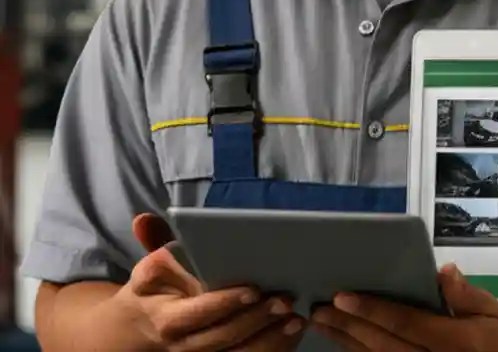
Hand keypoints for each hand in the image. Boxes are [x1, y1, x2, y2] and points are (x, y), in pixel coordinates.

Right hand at [121, 212, 307, 350]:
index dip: (225, 302)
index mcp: (166, 317)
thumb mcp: (152, 267)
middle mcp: (182, 343)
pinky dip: (271, 349)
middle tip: (285, 300)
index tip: (253, 289)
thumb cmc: (157, 290)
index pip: (197, 312)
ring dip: (269, 339)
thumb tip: (144, 220)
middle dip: (255, 319)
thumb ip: (155, 244)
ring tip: (295, 319)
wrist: (139, 328)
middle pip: (221, 337)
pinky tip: (292, 333)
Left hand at [311, 264, 497, 351]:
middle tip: (319, 308)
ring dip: (345, 342)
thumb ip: (466, 294)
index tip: (344, 297)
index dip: (372, 310)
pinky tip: (342, 343)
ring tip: (321, 324)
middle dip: (348, 326)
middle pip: (381, 343)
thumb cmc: (496, 339)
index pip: (404, 323)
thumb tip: (444, 272)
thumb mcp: (491, 312)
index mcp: (451, 340)